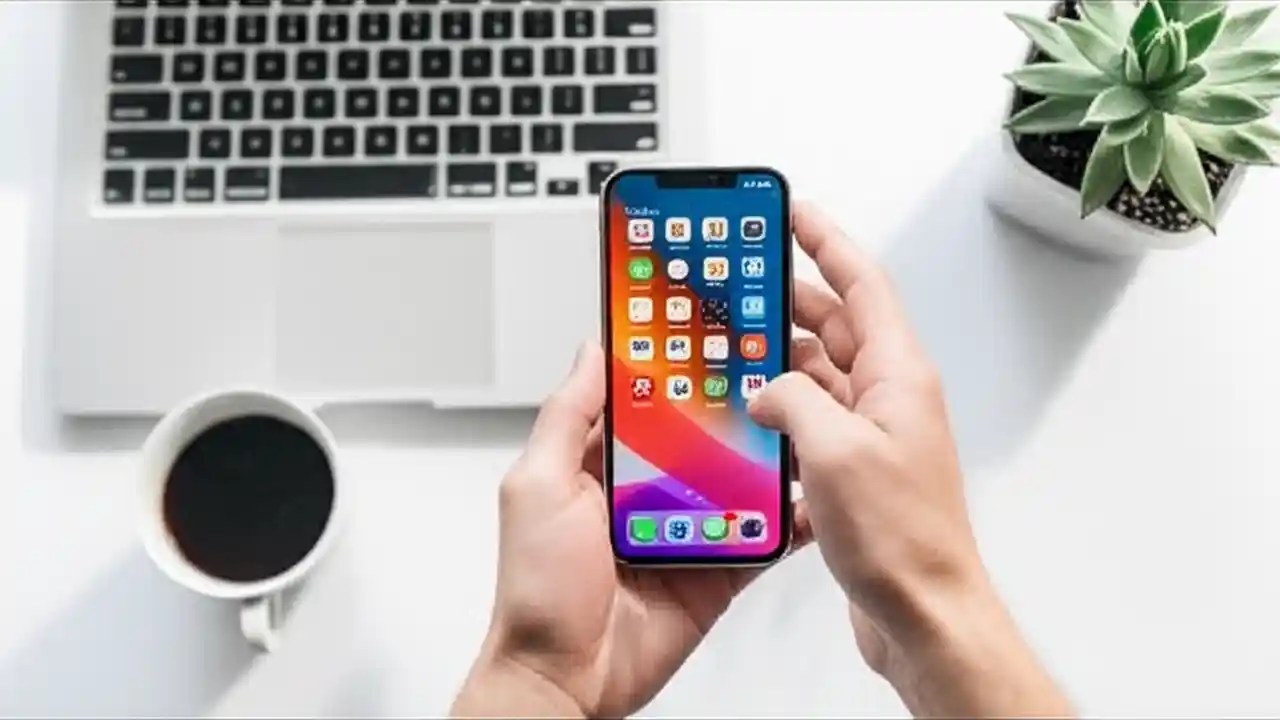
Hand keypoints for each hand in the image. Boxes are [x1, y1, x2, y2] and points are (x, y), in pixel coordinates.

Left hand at [452, 342, 809, 718]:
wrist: (567, 678)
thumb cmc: (537, 591)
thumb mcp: (538, 487)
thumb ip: (567, 418)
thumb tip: (592, 351)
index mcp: (602, 461)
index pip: (645, 395)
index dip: (673, 361)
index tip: (707, 321)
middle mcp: (648, 488)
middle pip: (702, 429)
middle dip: (734, 400)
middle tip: (773, 361)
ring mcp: (687, 526)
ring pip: (739, 475)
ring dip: (767, 451)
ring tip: (802, 415)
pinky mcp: (718, 566)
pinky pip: (761, 534)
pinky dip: (788, 516)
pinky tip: (810, 491)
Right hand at [749, 202, 1071, 717]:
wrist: (923, 613)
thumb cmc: (904, 542)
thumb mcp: (834, 452)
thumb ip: (792, 401)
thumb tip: (764, 387)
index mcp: (899, 376)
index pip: (861, 283)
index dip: (825, 240)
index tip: (792, 212)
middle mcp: (890, 397)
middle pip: (835, 324)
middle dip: (788, 298)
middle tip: (743, 280)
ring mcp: (872, 434)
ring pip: (819, 375)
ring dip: (778, 361)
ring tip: (733, 349)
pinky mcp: (854, 471)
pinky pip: (812, 421)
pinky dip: (780, 412)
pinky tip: (750, 421)